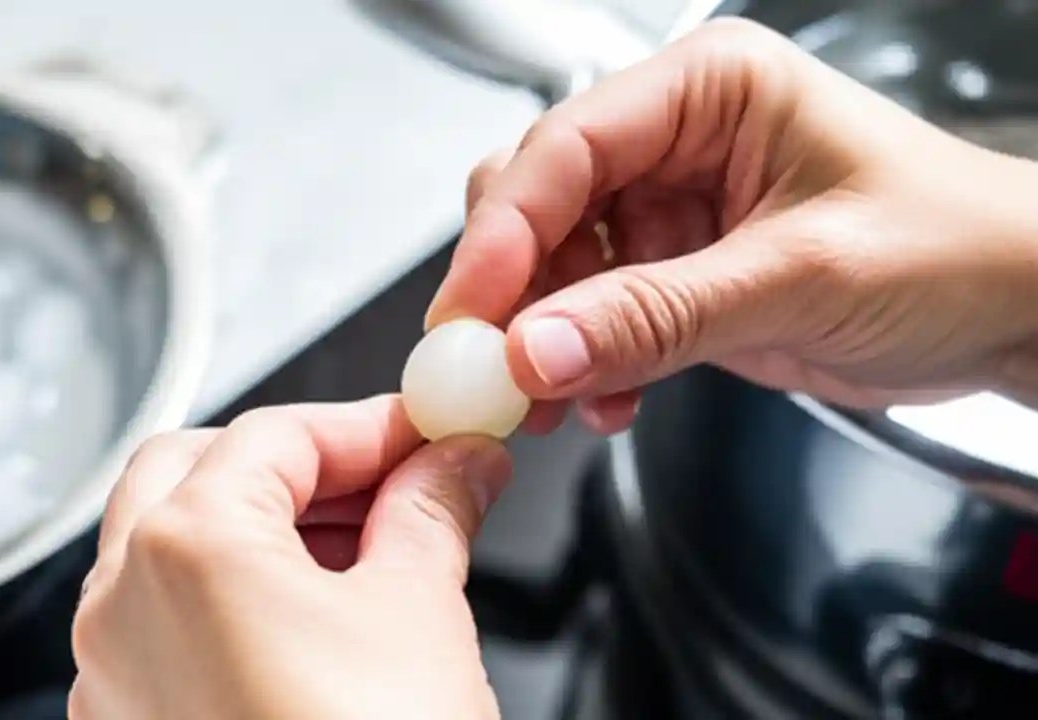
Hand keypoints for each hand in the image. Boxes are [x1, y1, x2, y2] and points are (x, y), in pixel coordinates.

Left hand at [68, 396, 509, 719]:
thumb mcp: (420, 611)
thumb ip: (432, 510)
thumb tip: (455, 465)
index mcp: (188, 548)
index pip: (279, 434)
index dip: (369, 426)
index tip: (430, 436)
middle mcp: (123, 603)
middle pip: (202, 468)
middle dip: (304, 464)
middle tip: (394, 478)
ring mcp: (115, 671)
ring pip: (175, 544)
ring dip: (270, 526)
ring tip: (371, 548)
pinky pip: (171, 621)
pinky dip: (238, 594)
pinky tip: (317, 619)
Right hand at [428, 17, 1037, 433]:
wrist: (1015, 313)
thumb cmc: (954, 249)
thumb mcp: (801, 278)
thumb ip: (659, 314)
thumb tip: (536, 349)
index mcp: (710, 89)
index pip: (567, 147)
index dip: (505, 231)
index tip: (473, 313)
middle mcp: (677, 140)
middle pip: (539, 202)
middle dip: (509, 289)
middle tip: (491, 366)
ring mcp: (671, 211)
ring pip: (552, 267)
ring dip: (540, 339)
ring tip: (547, 399)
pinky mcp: (674, 275)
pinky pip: (591, 316)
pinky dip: (582, 363)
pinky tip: (603, 399)